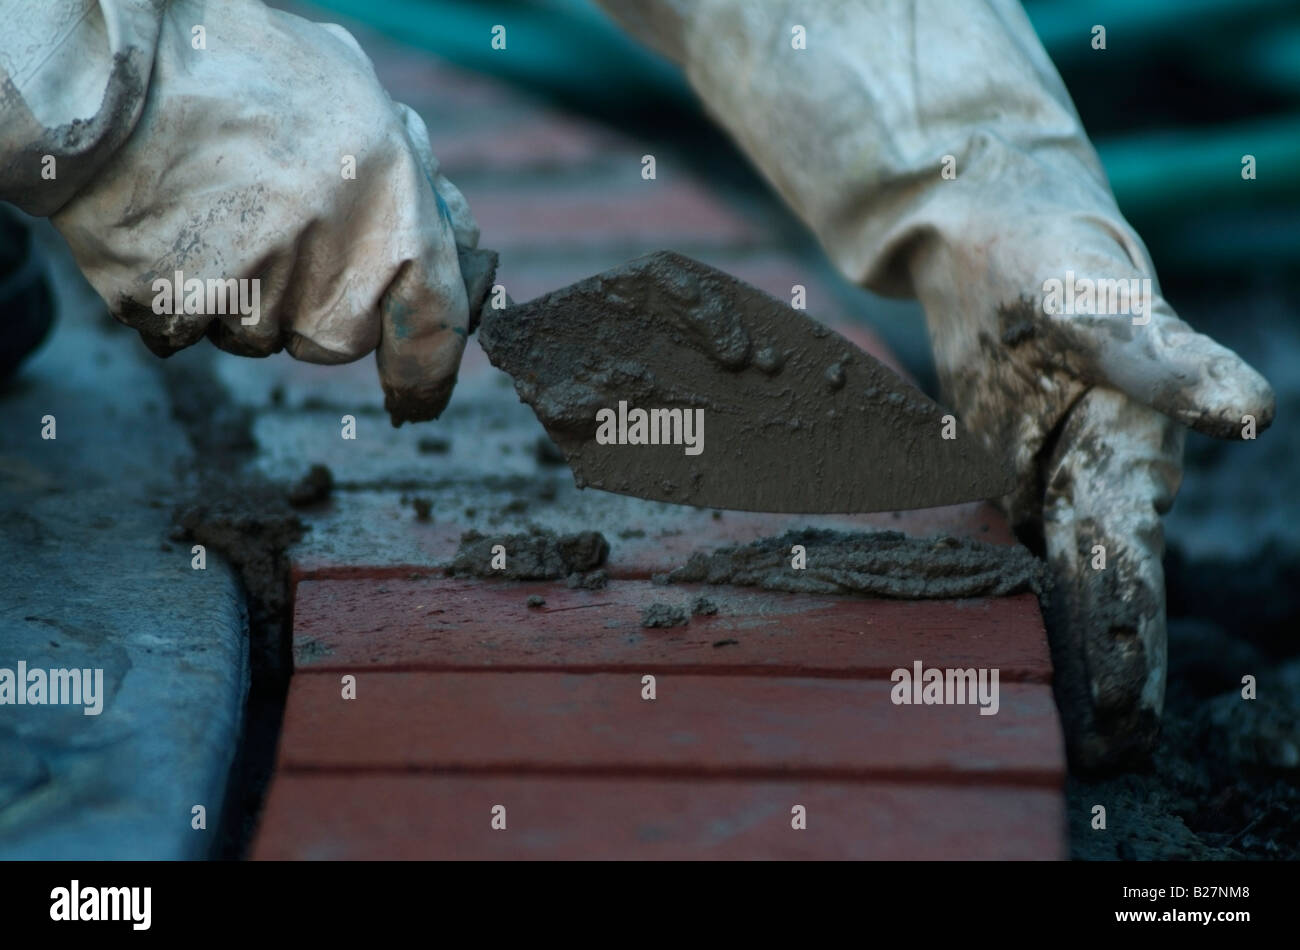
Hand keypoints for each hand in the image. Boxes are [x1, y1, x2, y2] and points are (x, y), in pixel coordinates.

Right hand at [47, 1, 477, 424]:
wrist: (113, 72)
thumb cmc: (246, 74)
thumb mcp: (362, 97)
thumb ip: (413, 178)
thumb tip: (448, 241)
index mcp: (394, 214)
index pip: (432, 327)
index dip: (426, 373)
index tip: (417, 399)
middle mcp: (335, 271)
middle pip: (338, 337)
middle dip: (318, 299)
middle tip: (278, 220)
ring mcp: (255, 299)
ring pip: (264, 334)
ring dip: (248, 293)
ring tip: (217, 208)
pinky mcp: (179, 313)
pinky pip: (193, 329)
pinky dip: (182, 293)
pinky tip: (172, 230)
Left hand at [910, 173, 1274, 767]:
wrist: (993, 239)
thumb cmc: (1055, 260)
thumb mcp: (1101, 304)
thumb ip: (1167, 361)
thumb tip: (1252, 412)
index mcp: (1127, 459)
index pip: (1126, 571)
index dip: (1127, 647)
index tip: (1125, 723)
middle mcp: (1093, 486)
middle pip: (1094, 598)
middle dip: (1102, 676)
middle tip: (1102, 759)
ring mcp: (1046, 486)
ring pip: (1052, 585)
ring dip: (1056, 654)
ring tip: (1055, 732)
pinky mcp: (999, 476)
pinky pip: (1002, 547)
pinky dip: (1002, 596)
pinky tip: (976, 643)